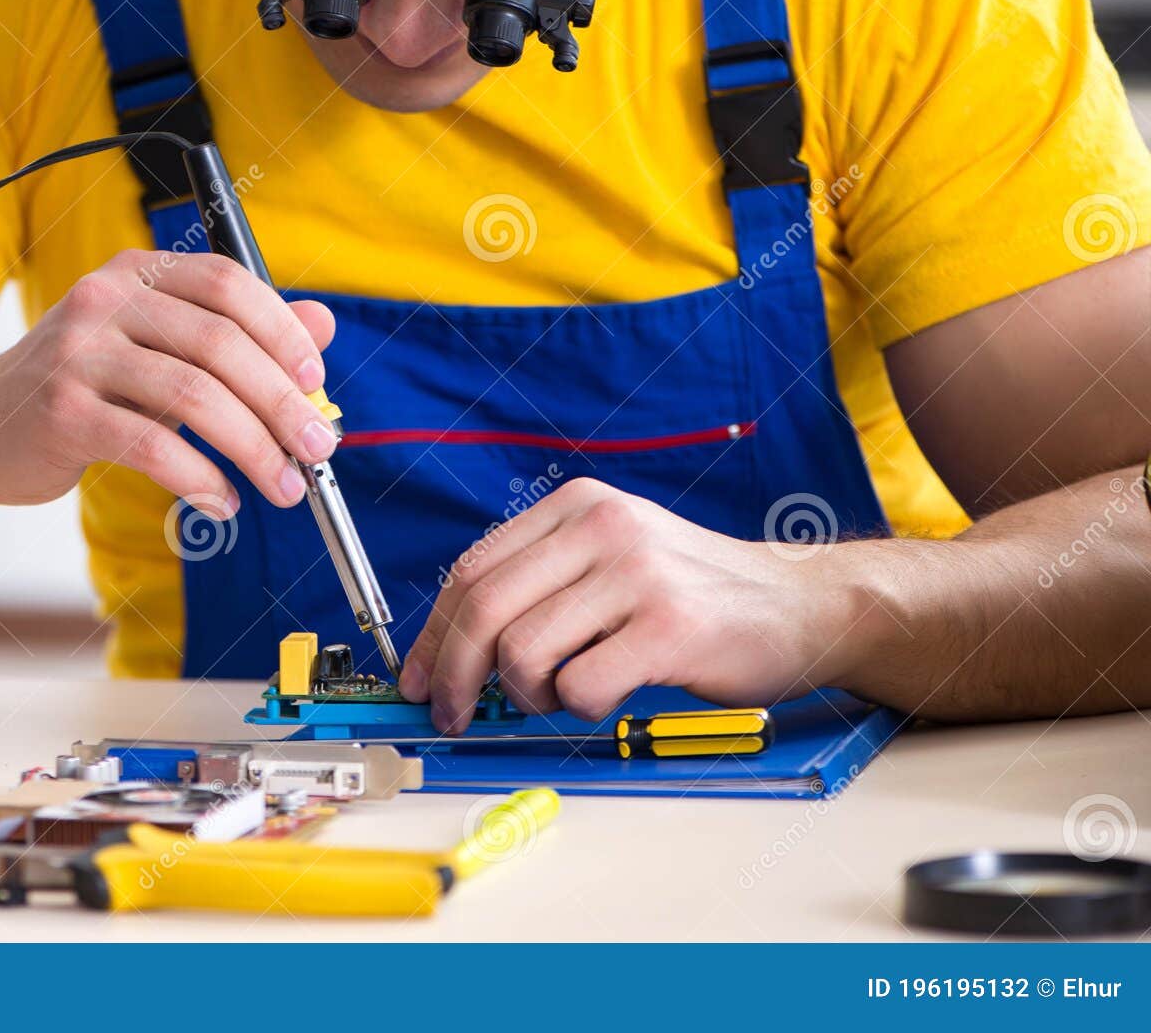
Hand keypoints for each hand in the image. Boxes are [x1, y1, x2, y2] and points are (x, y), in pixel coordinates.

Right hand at [0, 249, 337, 511]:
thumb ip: (237, 334)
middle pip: (219, 343)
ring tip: (283, 486)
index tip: (316, 380)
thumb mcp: (159, 349)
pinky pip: (150, 447)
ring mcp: (78, 354)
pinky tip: (222, 501)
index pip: (226, 283)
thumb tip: (321, 324)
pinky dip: (199, 479)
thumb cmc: (83, 387)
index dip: (281, 330)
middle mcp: (106, 300)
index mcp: (137, 272)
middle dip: (281, 402)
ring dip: (252, 449)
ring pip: (192, 396)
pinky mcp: (61, 413)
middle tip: (316, 447)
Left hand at [399, 478, 864, 733]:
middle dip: (454, 675)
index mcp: (576, 506)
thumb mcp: (613, 557)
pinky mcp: (669, 628)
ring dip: (525, 695)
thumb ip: (543, 585)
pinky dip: (576, 709)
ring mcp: (636, 574)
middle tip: (454, 715)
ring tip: (557, 696)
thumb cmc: (696, 593)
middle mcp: (601, 527)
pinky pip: (580, 686)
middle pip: (483, 608)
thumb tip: (456, 650)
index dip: (434, 634)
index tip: (419, 679)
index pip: (472, 569)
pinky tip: (601, 697)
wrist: (803, 603)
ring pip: (522, 651)